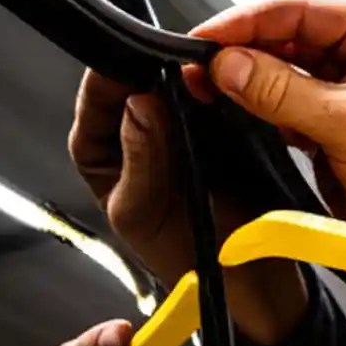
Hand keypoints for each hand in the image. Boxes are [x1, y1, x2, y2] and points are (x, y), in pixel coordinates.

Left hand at [69, 71, 306, 344]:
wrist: (249, 281)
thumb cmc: (184, 256)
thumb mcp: (143, 215)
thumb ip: (138, 163)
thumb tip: (138, 106)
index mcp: (101, 150)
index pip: (96, 99)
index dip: (111, 77)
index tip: (133, 63)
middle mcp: (136, 131)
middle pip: (138, 81)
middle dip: (156, 69)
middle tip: (179, 64)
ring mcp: (179, 123)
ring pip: (178, 84)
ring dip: (192, 76)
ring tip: (207, 74)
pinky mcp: (220, 122)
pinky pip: (215, 95)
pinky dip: (222, 89)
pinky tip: (231, 86)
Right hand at [184, 0, 345, 222]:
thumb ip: (285, 92)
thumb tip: (229, 65)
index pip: (300, 9)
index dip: (245, 22)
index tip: (203, 38)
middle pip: (285, 35)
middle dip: (240, 51)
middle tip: (196, 68)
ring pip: (279, 69)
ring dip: (244, 81)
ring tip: (204, 88)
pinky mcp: (333, 119)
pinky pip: (283, 103)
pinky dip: (257, 109)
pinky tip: (230, 111)